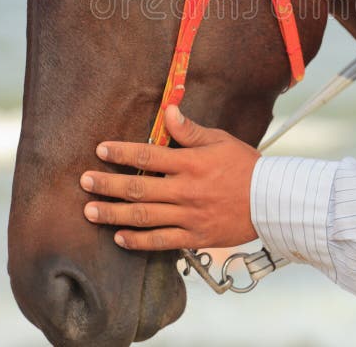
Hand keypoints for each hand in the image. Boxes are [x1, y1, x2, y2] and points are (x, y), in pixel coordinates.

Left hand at [80, 105, 260, 250]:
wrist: (271, 201)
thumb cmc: (245, 166)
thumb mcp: (220, 140)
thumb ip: (190, 130)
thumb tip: (168, 112)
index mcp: (191, 163)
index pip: (149, 155)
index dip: (122, 152)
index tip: (101, 150)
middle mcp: (186, 190)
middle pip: (138, 188)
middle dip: (107, 184)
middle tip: (84, 182)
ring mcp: (189, 216)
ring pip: (143, 216)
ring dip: (113, 214)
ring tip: (90, 211)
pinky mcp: (195, 237)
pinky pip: (161, 242)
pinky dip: (138, 241)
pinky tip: (120, 238)